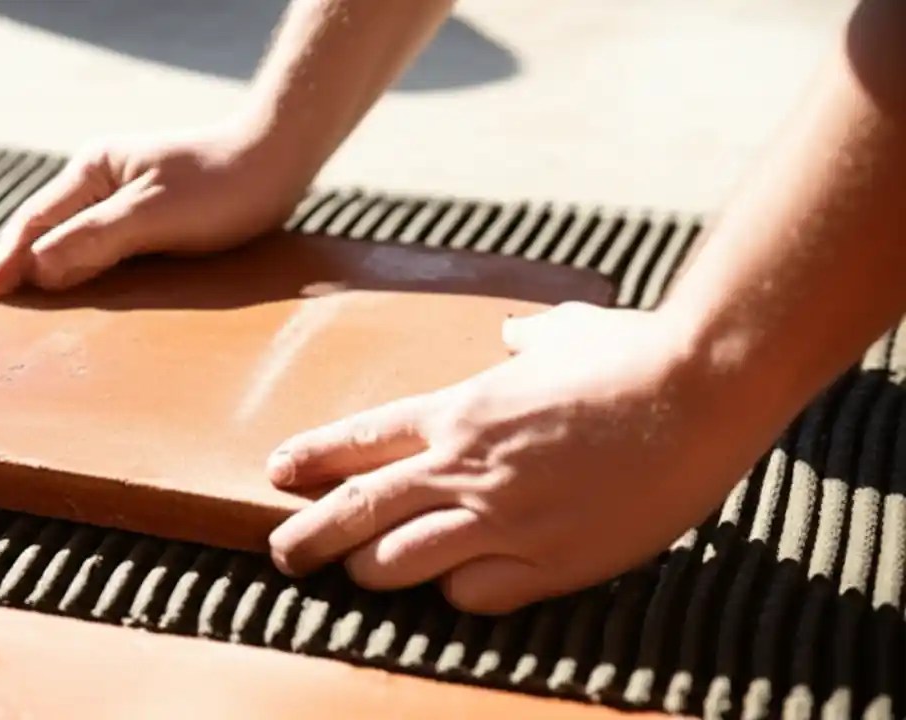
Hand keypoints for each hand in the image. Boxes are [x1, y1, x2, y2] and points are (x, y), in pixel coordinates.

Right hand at [0, 122, 307, 312]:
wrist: (277, 162)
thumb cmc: (223, 185)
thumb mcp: (155, 213)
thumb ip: (95, 239)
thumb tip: (37, 270)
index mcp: (90, 172)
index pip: (29, 227)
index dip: (0, 270)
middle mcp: (96, 183)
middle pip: (40, 235)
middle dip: (11, 276)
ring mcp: (118, 201)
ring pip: (67, 246)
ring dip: (44, 281)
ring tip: (19, 324)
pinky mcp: (143, 220)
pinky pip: (97, 254)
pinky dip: (80, 279)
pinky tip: (77, 306)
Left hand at [265, 302, 777, 613]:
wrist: (696, 395)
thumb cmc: (631, 355)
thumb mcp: (563, 331)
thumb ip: (525, 339)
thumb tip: (513, 336)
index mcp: (460, 410)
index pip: (360, 439)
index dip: (311, 458)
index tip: (275, 473)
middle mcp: (464, 468)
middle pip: (357, 510)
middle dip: (307, 535)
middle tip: (281, 552)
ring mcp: (501, 520)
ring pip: (399, 563)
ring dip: (371, 572)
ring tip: (356, 576)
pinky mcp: (545, 563)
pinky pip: (473, 595)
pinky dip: (457, 594)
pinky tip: (459, 589)